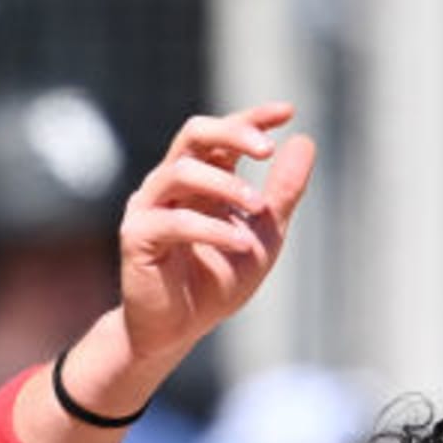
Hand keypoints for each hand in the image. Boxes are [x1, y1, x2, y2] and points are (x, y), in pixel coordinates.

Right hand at [115, 102, 313, 364]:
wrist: (178, 331)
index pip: (222, 133)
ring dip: (227, 185)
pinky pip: (175, 221)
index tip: (287, 112)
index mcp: (201, 178)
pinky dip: (213, 229)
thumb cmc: (216, 283)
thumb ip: (282, 193)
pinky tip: (242, 244)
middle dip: (232, 132)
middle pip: (193, 133)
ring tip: (258, 208)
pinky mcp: (137, 237)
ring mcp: (149, 207)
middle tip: (267, 149)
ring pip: (182, 171)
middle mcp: (170, 184)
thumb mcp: (264, 234)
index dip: (252, 117)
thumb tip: (304, 141)